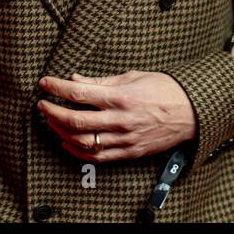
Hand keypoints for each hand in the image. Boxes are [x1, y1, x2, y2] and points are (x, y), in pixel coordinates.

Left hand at [36, 70, 197, 161]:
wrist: (191, 112)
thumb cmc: (165, 90)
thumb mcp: (134, 76)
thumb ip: (102, 81)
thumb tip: (76, 79)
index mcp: (121, 97)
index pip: (79, 94)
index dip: (57, 88)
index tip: (45, 84)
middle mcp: (120, 120)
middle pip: (75, 120)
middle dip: (52, 112)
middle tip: (42, 104)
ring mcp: (124, 139)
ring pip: (83, 141)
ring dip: (62, 132)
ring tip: (53, 122)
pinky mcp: (129, 152)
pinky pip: (97, 157)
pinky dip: (77, 152)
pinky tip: (67, 143)